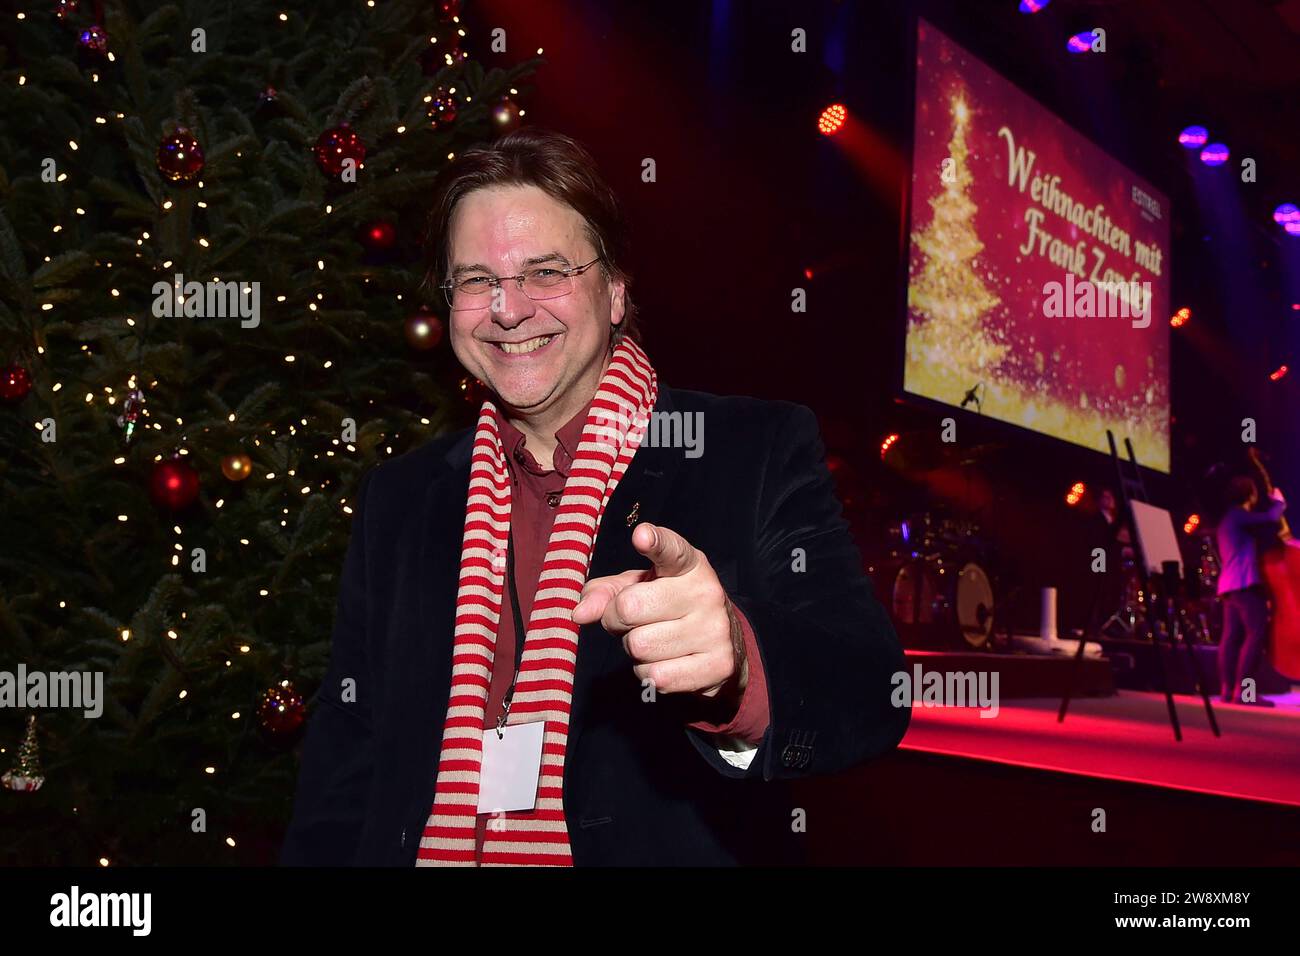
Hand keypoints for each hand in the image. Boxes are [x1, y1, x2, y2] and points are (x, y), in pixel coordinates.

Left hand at [572, 523, 745, 698]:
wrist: (723, 643)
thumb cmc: (668, 607)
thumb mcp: (638, 588)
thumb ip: (605, 592)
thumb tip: (579, 614)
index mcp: (688, 565)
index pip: (671, 550)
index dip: (655, 542)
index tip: (642, 536)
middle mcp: (707, 592)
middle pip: (630, 608)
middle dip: (617, 619)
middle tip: (631, 621)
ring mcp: (715, 630)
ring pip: (639, 647)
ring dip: (635, 650)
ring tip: (654, 640)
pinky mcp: (719, 665)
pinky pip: (656, 676)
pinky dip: (649, 673)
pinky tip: (667, 661)